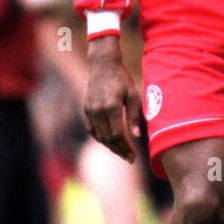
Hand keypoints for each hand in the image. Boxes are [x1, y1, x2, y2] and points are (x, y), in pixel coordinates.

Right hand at [84, 38, 141, 161]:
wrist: (103, 65)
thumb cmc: (122, 79)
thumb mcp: (133, 95)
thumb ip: (134, 116)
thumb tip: (136, 137)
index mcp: (112, 106)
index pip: (118, 135)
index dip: (126, 148)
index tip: (134, 156)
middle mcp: (98, 110)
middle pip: (108, 138)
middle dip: (119, 151)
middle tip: (130, 159)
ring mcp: (90, 110)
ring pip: (99, 136)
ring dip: (111, 147)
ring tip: (123, 153)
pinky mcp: (87, 109)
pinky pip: (93, 130)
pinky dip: (101, 138)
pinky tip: (111, 143)